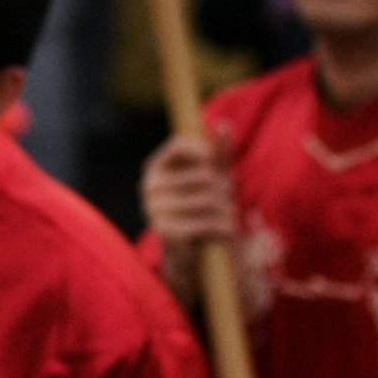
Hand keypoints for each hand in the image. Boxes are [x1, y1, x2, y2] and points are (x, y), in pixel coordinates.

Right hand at [139, 127, 235, 297]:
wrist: (192, 253)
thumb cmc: (204, 207)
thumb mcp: (212, 177)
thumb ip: (218, 152)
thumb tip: (222, 124)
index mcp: (155, 169)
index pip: (179, 145)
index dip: (204, 152)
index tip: (218, 165)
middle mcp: (149, 186)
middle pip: (204, 175)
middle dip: (225, 187)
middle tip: (228, 198)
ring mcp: (155, 209)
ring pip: (209, 199)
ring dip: (227, 209)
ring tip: (228, 216)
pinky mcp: (166, 231)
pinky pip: (207, 222)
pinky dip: (223, 227)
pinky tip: (225, 231)